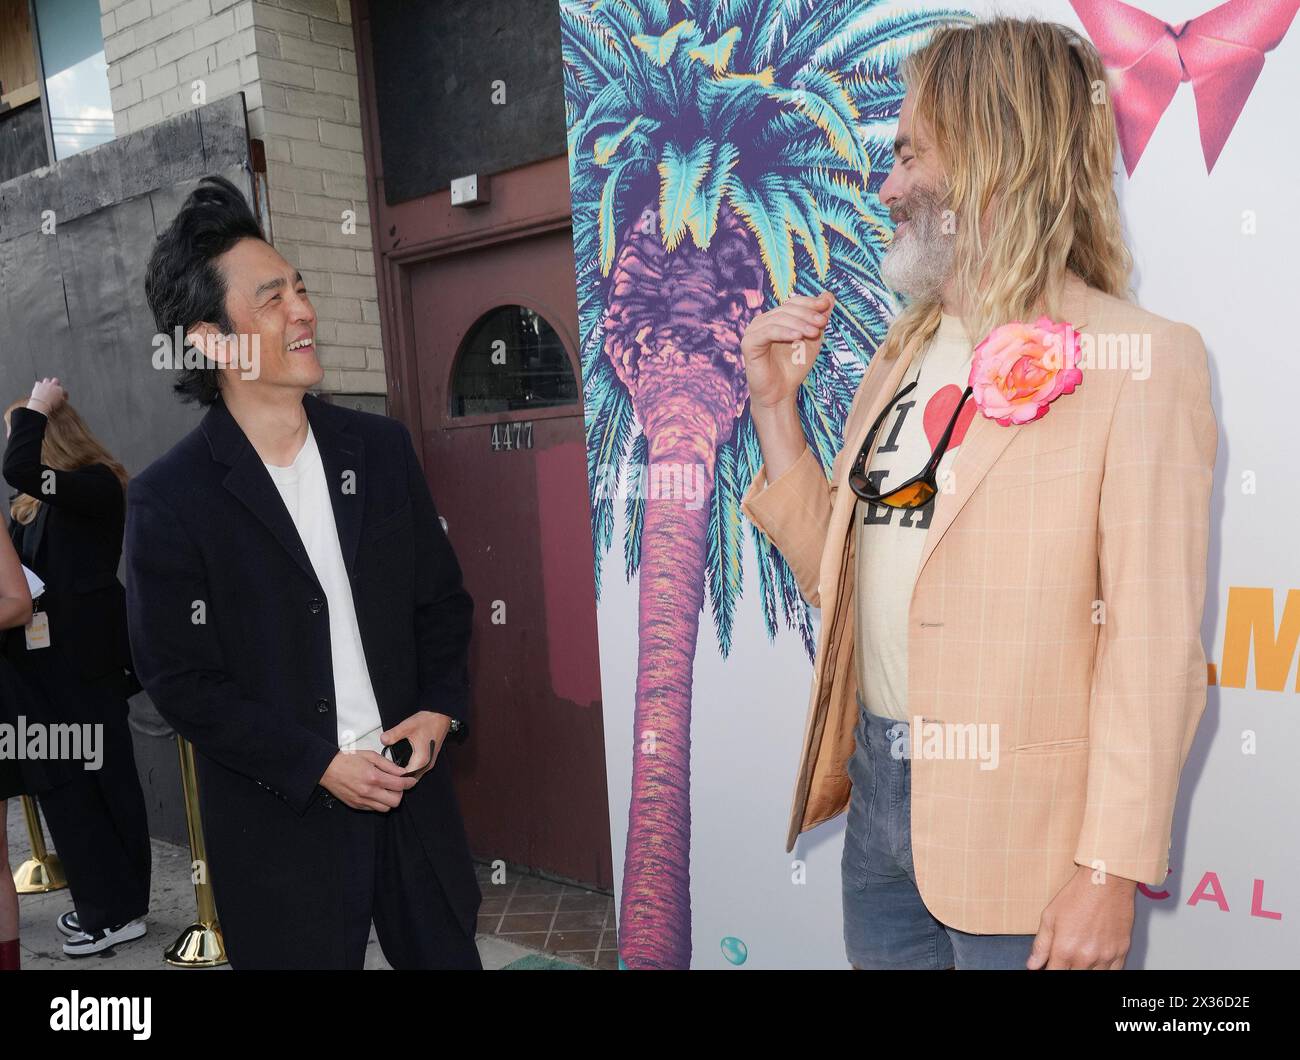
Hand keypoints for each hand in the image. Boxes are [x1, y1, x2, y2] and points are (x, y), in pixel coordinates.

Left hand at [28, 377, 67, 415]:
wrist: (41, 405)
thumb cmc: (50, 405)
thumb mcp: (59, 404)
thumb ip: (61, 400)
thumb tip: (60, 399)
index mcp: (60, 390)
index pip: (65, 391)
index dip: (64, 395)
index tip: (63, 398)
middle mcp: (53, 385)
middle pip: (56, 380)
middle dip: (55, 383)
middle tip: (54, 388)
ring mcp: (45, 384)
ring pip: (47, 380)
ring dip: (46, 383)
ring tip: (46, 388)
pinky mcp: (38, 385)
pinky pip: (38, 383)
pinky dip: (38, 386)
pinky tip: (38, 389)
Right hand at [319, 749, 415, 811]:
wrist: (328, 769)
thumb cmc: (348, 760)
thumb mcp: (371, 756)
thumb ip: (388, 765)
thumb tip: (402, 772)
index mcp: (374, 777)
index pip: (399, 785)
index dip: (409, 783)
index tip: (412, 780)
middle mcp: (369, 792)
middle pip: (395, 801)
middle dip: (400, 793)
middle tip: (397, 785)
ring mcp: (362, 801)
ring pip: (386, 808)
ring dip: (390, 800)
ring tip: (386, 789)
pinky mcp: (356, 806)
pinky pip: (374, 809)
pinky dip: (379, 803)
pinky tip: (376, 793)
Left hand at [380, 710, 452, 780]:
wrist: (441, 716)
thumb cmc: (427, 721)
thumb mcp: (408, 726)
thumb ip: (393, 734)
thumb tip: (383, 740)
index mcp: (421, 760)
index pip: (405, 778)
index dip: (393, 776)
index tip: (383, 772)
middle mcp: (427, 765)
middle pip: (410, 780)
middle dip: (397, 778)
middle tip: (384, 772)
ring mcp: (429, 763)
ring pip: (414, 776)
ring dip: (403, 775)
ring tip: (389, 769)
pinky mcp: (428, 760)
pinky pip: (417, 771)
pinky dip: (408, 770)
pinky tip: (399, 764)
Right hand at [740, 291, 833, 409]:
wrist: (780, 393)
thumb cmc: (793, 368)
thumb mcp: (812, 340)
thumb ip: (818, 318)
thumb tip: (829, 295)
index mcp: (775, 318)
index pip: (792, 303)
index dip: (809, 303)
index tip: (826, 307)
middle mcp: (762, 322)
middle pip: (786, 309)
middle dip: (807, 314)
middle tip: (823, 322)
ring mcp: (753, 331)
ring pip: (778, 319)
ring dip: (799, 324)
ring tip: (814, 333)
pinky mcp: (749, 343)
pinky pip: (768, 332)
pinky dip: (784, 332)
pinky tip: (797, 337)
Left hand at [1027, 864, 1135, 968]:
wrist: (1105, 882)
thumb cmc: (1078, 895)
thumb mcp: (1049, 916)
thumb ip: (1041, 944)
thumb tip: (1033, 965)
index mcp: (1065, 949)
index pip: (1054, 974)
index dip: (1049, 971)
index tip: (1049, 967)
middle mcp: (1086, 957)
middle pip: (1073, 976)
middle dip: (1066, 969)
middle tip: (1064, 959)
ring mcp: (1105, 957)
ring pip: (1093, 977)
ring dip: (1084, 970)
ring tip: (1079, 957)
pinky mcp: (1121, 953)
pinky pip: (1114, 972)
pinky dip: (1103, 970)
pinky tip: (1096, 963)